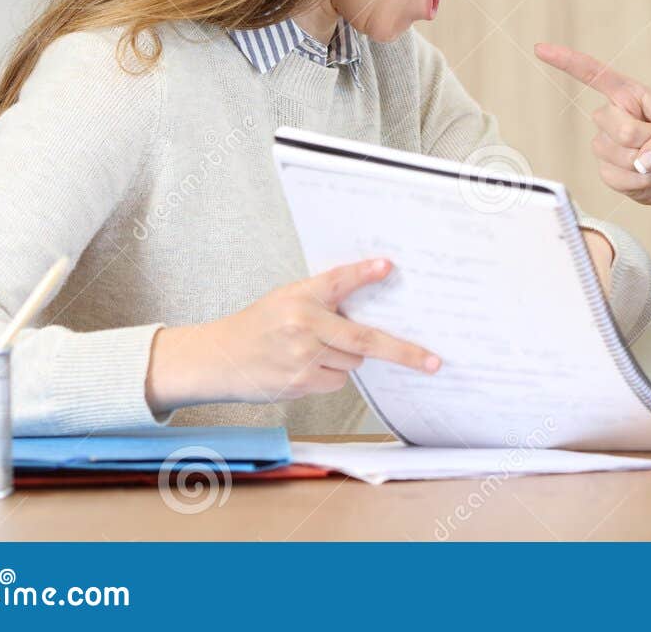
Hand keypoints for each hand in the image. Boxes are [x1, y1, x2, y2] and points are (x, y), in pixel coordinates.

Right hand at [146, 259, 439, 413]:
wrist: (219, 358)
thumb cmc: (258, 324)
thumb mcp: (287, 297)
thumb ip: (324, 298)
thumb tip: (370, 301)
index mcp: (300, 296)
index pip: (337, 281)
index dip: (363, 273)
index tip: (387, 266)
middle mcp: (302, 325)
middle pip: (363, 338)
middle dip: (403, 351)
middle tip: (432, 362)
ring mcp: (301, 358)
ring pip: (353, 361)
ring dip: (346, 357)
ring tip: (313, 348)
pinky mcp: (299, 383)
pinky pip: (337, 380)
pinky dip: (331, 374)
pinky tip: (304, 366)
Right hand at [534, 42, 650, 211]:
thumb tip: (642, 161)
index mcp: (629, 95)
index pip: (594, 74)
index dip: (567, 61)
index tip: (541, 49)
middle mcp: (613, 117)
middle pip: (616, 127)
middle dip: (645, 141)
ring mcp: (607, 145)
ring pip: (615, 155)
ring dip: (646, 165)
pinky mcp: (607, 171)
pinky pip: (616, 179)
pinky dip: (641, 183)